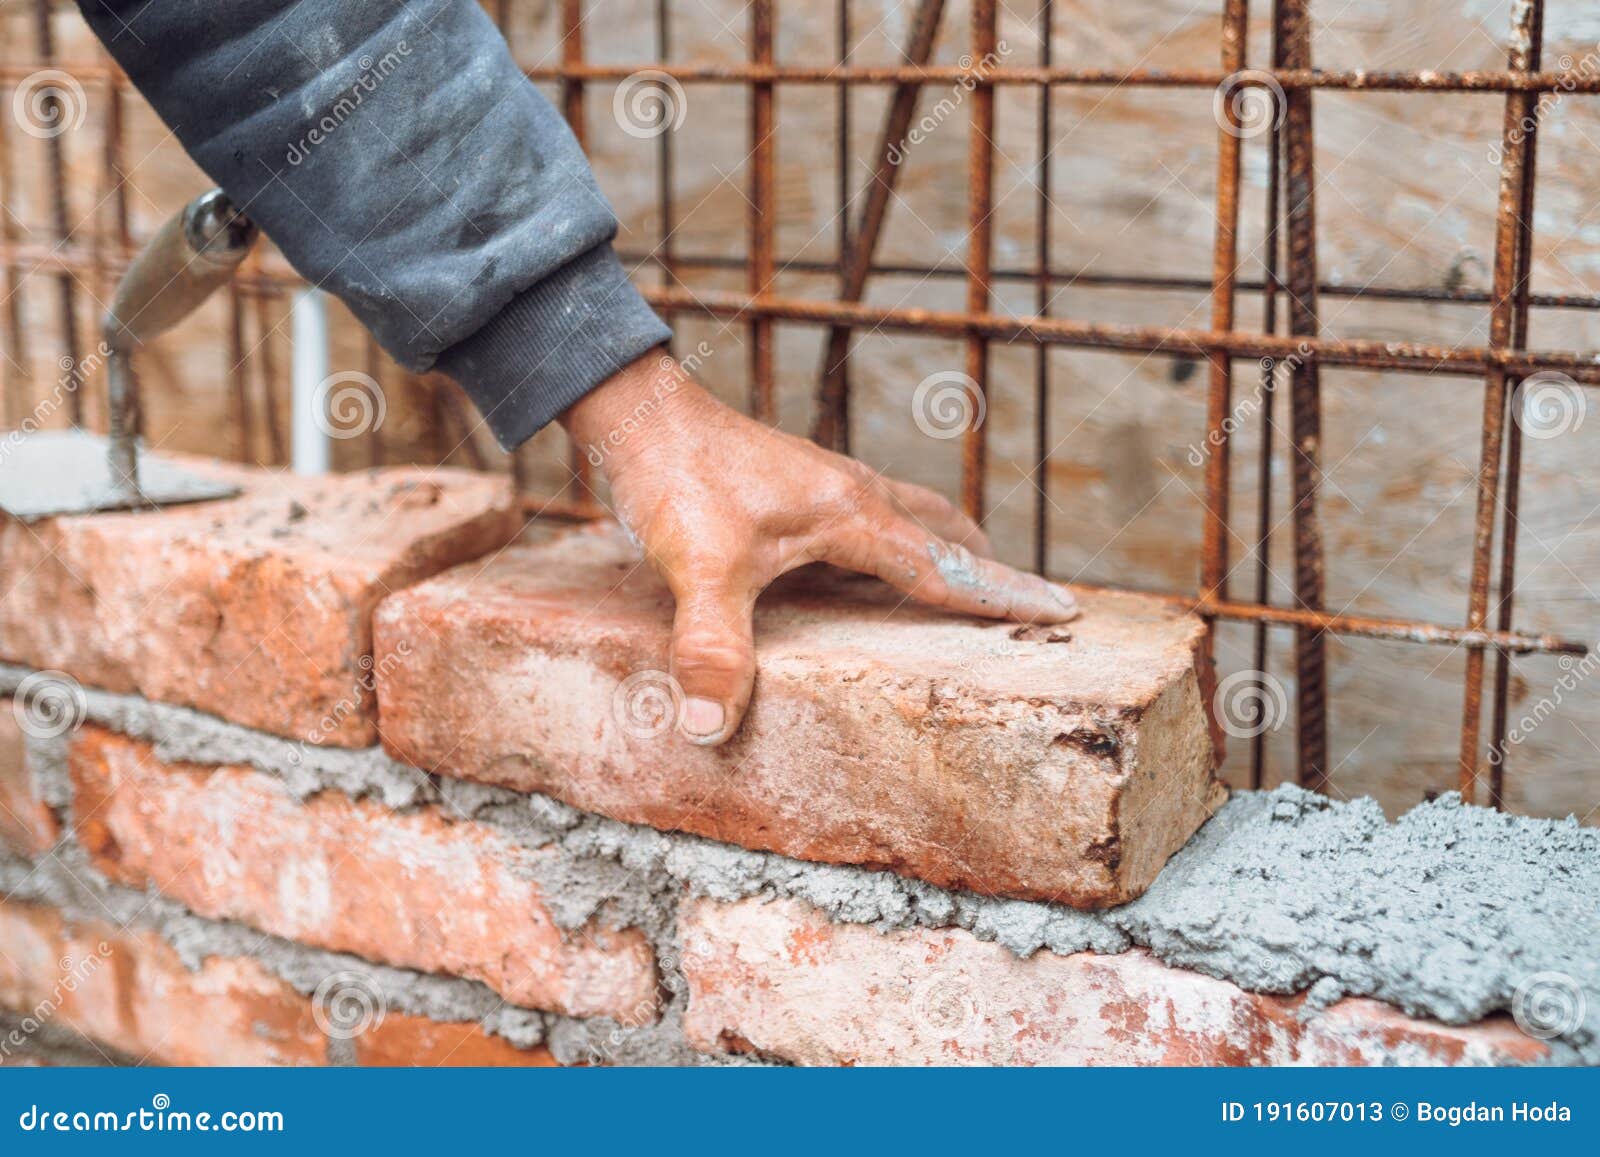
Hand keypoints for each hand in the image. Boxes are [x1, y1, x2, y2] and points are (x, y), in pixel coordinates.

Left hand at [561, 349, 1078, 745]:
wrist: (637, 412)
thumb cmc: (678, 477)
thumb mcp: (700, 570)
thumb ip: (712, 648)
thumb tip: (712, 725)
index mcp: (852, 514)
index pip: (946, 565)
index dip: (1002, 596)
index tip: (1064, 611)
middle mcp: (850, 494)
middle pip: (939, 530)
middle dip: (983, 566)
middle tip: (1022, 600)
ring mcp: (821, 485)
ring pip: (903, 517)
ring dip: (939, 547)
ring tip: (958, 581)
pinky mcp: (790, 488)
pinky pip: (863, 519)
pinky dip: (886, 544)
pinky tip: (857, 571)